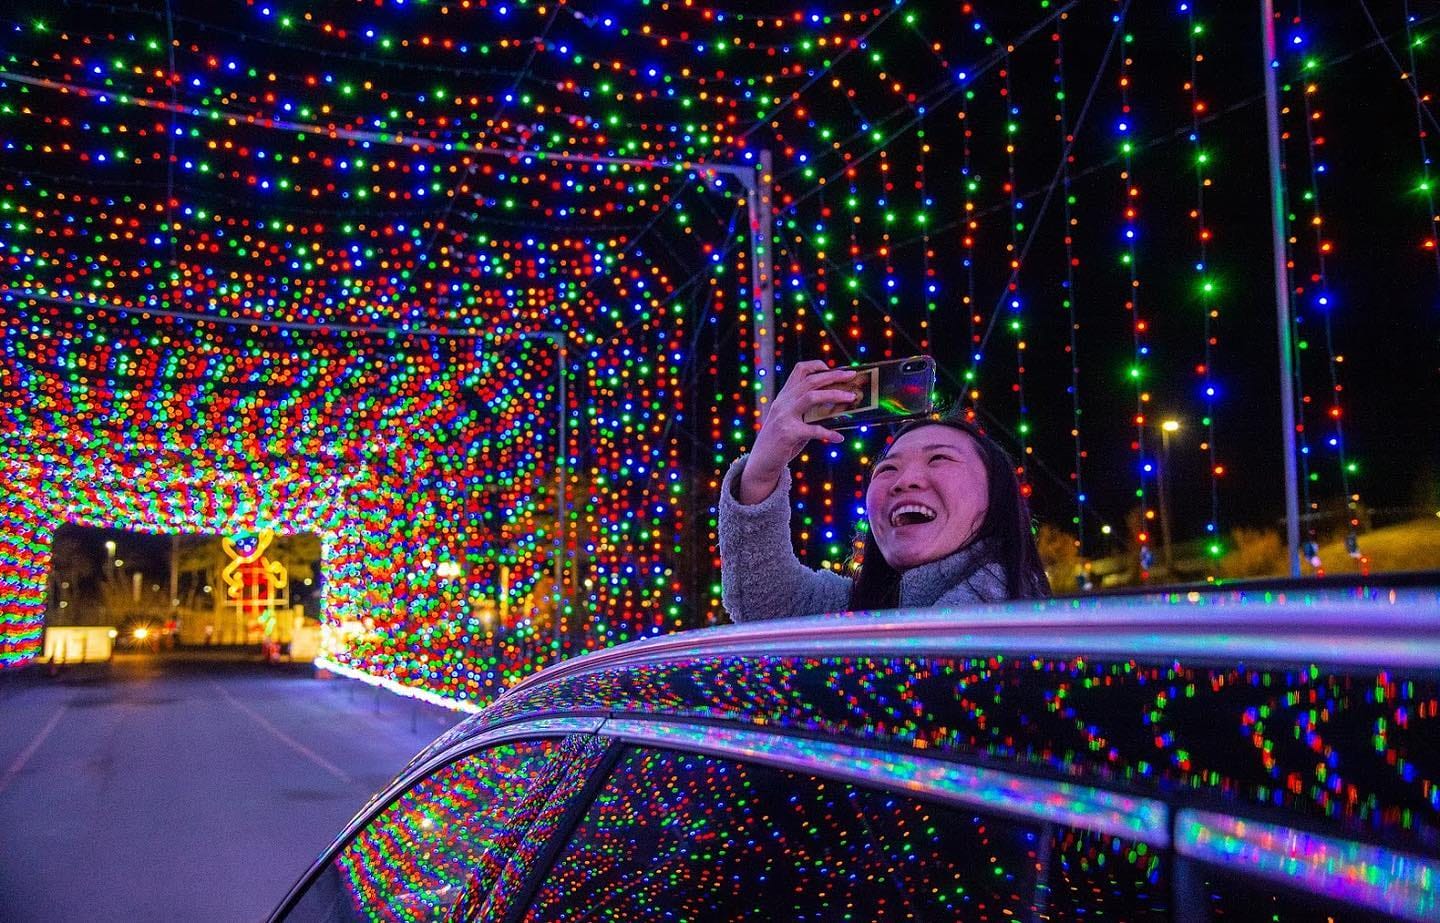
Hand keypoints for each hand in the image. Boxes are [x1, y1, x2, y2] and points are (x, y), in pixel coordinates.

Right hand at [739, 360, 859, 503]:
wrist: (762, 462)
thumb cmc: (781, 441)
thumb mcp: (791, 420)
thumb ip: (807, 411)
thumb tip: (836, 406)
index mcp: (784, 397)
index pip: (799, 370)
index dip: (817, 365)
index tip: (833, 368)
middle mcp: (783, 403)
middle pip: (811, 381)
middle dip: (834, 376)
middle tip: (852, 375)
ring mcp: (784, 417)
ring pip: (812, 397)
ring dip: (834, 395)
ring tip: (851, 397)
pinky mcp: (788, 434)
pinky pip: (814, 430)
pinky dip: (829, 433)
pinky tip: (839, 438)